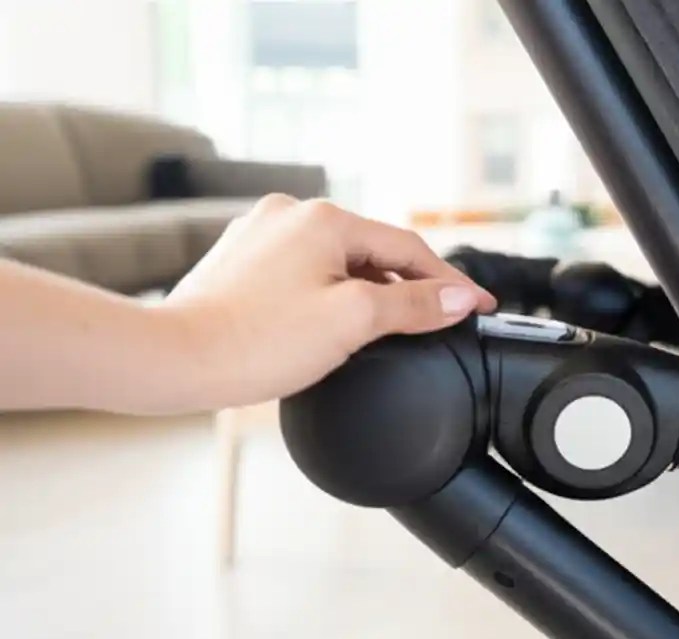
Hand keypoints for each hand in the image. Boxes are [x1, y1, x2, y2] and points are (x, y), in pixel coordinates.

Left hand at [163, 194, 496, 409]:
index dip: (450, 283)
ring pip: (338, 262)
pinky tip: (332, 326)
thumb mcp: (354, 322)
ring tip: (385, 331)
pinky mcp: (241, 261)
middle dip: (407, 288)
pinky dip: (329, 294)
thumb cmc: (257, 342)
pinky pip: (304, 271)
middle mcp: (290, 213)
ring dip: (367, 293)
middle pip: (374, 252)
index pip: (409, 248)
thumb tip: (459, 298)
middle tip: (438, 324)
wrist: (174, 360)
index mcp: (324, 218)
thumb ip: (415, 306)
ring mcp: (261, 235)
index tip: (480, 307)